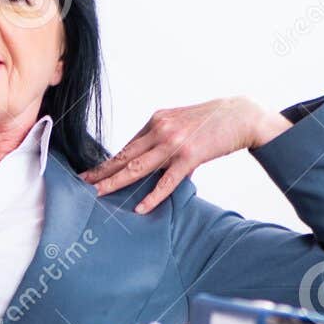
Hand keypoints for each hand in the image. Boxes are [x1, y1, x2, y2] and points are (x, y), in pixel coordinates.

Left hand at [79, 97, 291, 213]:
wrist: (240, 115)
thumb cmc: (211, 122)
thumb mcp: (181, 124)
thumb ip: (163, 140)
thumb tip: (150, 161)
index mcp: (156, 121)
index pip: (127, 146)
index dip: (109, 161)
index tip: (92, 172)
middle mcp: (160, 129)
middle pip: (124, 156)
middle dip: (102, 171)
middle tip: (82, 183)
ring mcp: (173, 143)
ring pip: (138, 167)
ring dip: (115, 182)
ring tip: (99, 194)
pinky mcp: (189, 157)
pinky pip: (167, 181)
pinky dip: (152, 196)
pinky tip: (140, 208)